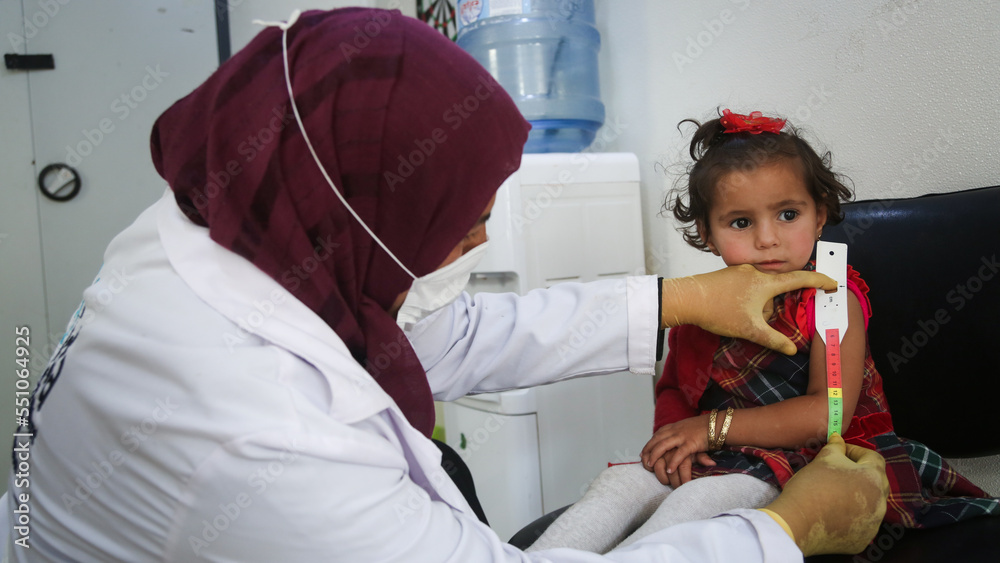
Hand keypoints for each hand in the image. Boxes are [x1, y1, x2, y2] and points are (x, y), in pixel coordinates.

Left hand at [641, 416, 711, 481]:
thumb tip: (671, 446)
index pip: (657, 435)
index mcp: (674, 427)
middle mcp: (675, 430)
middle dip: (648, 450)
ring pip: (663, 445)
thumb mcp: (688, 431)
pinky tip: (668, 470)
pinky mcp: (691, 443)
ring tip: (650, 466)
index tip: (643, 453)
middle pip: (656, 440)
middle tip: (643, 461)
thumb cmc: (704, 429)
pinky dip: (673, 462)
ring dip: (655, 456)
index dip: (649, 444)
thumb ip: (679, 438)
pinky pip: (679, 453)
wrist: (718, 424)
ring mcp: (682, 436)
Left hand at [660, 265, 836, 354]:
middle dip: (775, 305)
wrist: (686, 299)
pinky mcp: (728, 275)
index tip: (833, 283)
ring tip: (740, 318)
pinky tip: (732, 311)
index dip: (819, 280)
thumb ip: (774, 340)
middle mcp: (756, 272)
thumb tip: (792, 349)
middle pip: (778, 288)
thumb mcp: (750, 330)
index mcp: (766, 283)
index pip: (800, 278)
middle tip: (761, 321)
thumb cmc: (719, 312)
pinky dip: (747, 300)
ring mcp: (741, 271)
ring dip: (759, 305)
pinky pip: (747, 287)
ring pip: (761, 289)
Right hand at [762, 433, 888, 555]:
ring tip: (835, 492)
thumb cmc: (812, 485)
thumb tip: (838, 439)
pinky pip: (862, 522)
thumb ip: (836, 447)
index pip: (873, 458)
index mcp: (874, 478)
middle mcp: (880, 502)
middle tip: (838, 470)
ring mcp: (873, 523)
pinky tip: (833, 512)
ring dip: (857, 494)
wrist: (797, 521)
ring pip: (870, 503)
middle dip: (859, 472)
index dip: (856, 450)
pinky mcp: (862, 538)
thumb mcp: (824, 459)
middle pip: (876, 481)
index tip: (840, 451)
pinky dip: (852, 515)